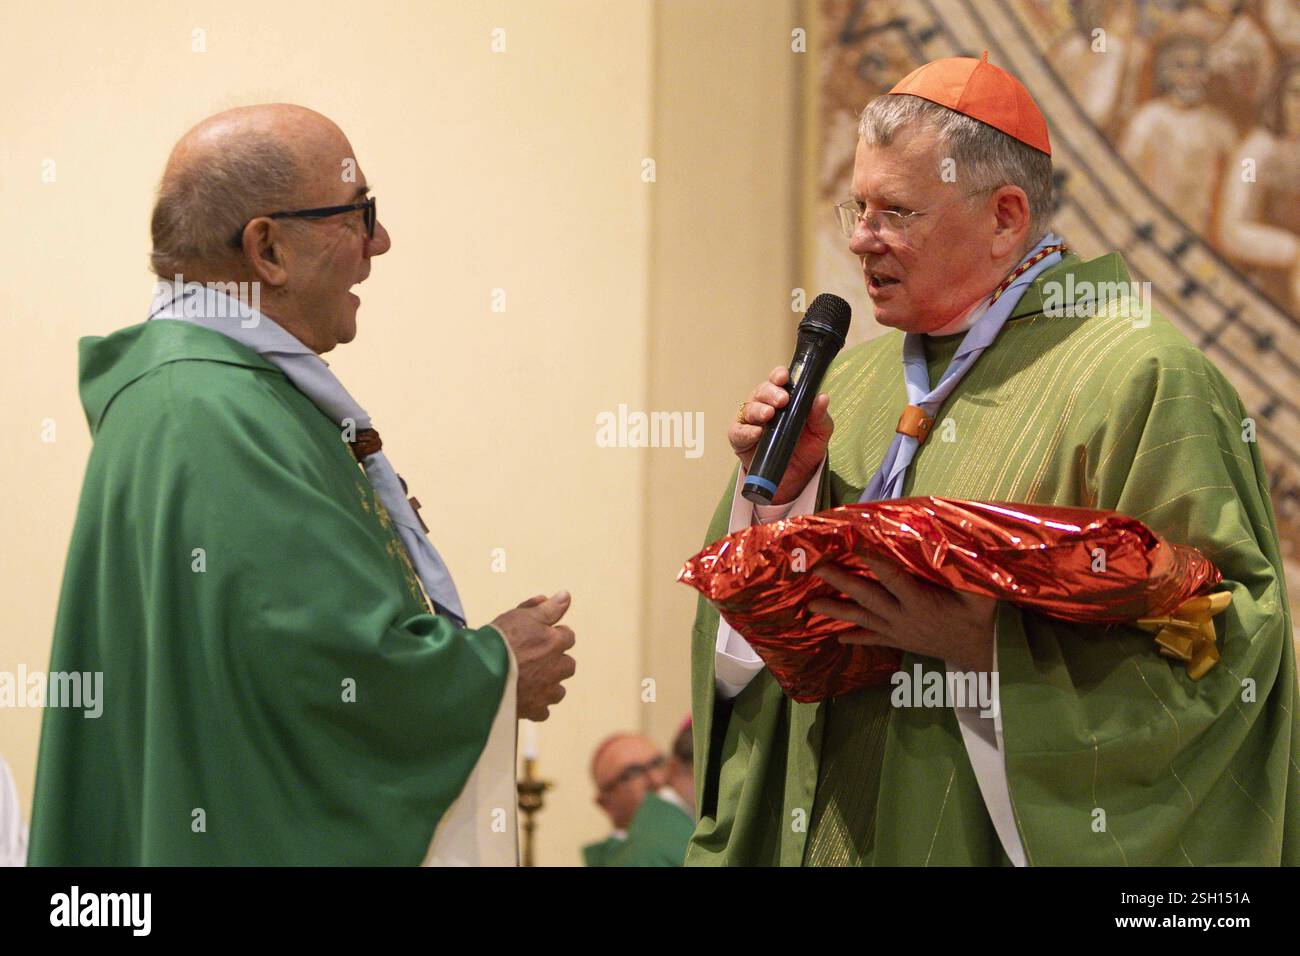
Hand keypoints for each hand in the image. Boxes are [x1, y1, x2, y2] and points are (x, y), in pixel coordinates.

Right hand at [491, 591, 575, 720]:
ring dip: (549, 684)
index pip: (568, 636)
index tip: (539, 636)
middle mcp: (555, 668)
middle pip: (568, 664)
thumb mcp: (522, 616)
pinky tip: (524, 698)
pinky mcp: (533, 710)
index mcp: (554, 642)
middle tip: (534, 658)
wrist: (479, 672)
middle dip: (556, 661)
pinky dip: (537, 706)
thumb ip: (548, 608)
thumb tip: (566, 596)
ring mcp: (545, 691)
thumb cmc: (499, 640)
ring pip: (558, 689)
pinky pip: (543, 711)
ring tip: (529, 678)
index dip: (555, 634)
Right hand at [728, 365, 832, 504]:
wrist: (796, 477)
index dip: (778, 375)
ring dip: (758, 410)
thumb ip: (820, 415)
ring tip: (769, 415)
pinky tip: (757, 432)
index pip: (777, 380)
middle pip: (761, 391)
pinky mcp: (740, 440)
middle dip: (770, 392)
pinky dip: (746, 431)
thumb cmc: (805, 447)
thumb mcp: (820, 431)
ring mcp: (750, 422)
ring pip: (748, 409)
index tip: (784, 377)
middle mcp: (763, 405)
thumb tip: (822, 398)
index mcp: (782, 398)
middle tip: (782, 400)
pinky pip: (738, 432)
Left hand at [809, 552, 996, 672]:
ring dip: (837, 611)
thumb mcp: (979, 596)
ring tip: (812, 605)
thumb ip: (967, 574)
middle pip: (868, 597)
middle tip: (818, 570)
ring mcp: (898, 631)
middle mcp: (903, 617)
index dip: (874, 561)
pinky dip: (855, 637)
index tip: (854, 546)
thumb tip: (953, 548)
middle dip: (842, 583)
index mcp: (921, 601)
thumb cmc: (977, 617)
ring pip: (863, 619)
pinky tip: (837, 636)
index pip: (893, 578)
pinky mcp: (898, 640)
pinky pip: (872, 639)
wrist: (978, 651)